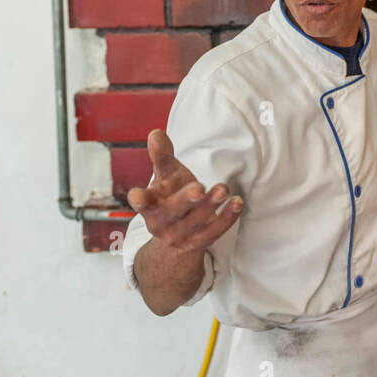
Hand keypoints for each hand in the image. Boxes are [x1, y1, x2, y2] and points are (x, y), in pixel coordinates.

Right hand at [126, 129, 242, 254]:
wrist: (177, 233)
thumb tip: (156, 133)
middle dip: (185, 200)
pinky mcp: (198, 243)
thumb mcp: (166, 175)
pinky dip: (227, 217)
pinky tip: (237, 202)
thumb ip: (162, 156)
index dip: (139, 199)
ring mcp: (180, 236)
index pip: (141, 203)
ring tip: (223, 188)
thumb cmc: (170, 195)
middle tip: (199, 187)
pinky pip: (214, 232)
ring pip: (196, 221)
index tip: (139, 196)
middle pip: (172, 211)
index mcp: (149, 205)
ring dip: (210, 205)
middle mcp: (161, 223)